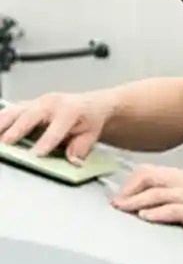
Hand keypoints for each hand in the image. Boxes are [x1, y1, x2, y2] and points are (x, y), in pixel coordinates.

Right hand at [0, 91, 114, 164]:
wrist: (90, 104)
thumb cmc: (90, 119)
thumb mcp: (91, 134)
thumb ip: (81, 148)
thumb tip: (74, 161)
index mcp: (69, 110)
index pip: (56, 128)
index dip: (46, 141)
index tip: (37, 153)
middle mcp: (51, 103)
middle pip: (30, 116)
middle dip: (17, 130)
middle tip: (6, 143)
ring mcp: (37, 102)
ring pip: (16, 111)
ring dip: (2, 123)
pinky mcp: (28, 104)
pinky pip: (12, 110)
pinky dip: (2, 118)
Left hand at [111, 164, 182, 236]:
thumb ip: (169, 191)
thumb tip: (145, 200)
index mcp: (178, 175)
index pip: (147, 172)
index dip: (130, 183)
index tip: (119, 195)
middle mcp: (181, 182)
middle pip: (148, 179)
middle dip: (128, 191)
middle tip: (115, 204)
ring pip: (156, 194)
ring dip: (136, 202)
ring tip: (123, 209)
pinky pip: (172, 210)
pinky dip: (156, 213)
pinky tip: (146, 217)